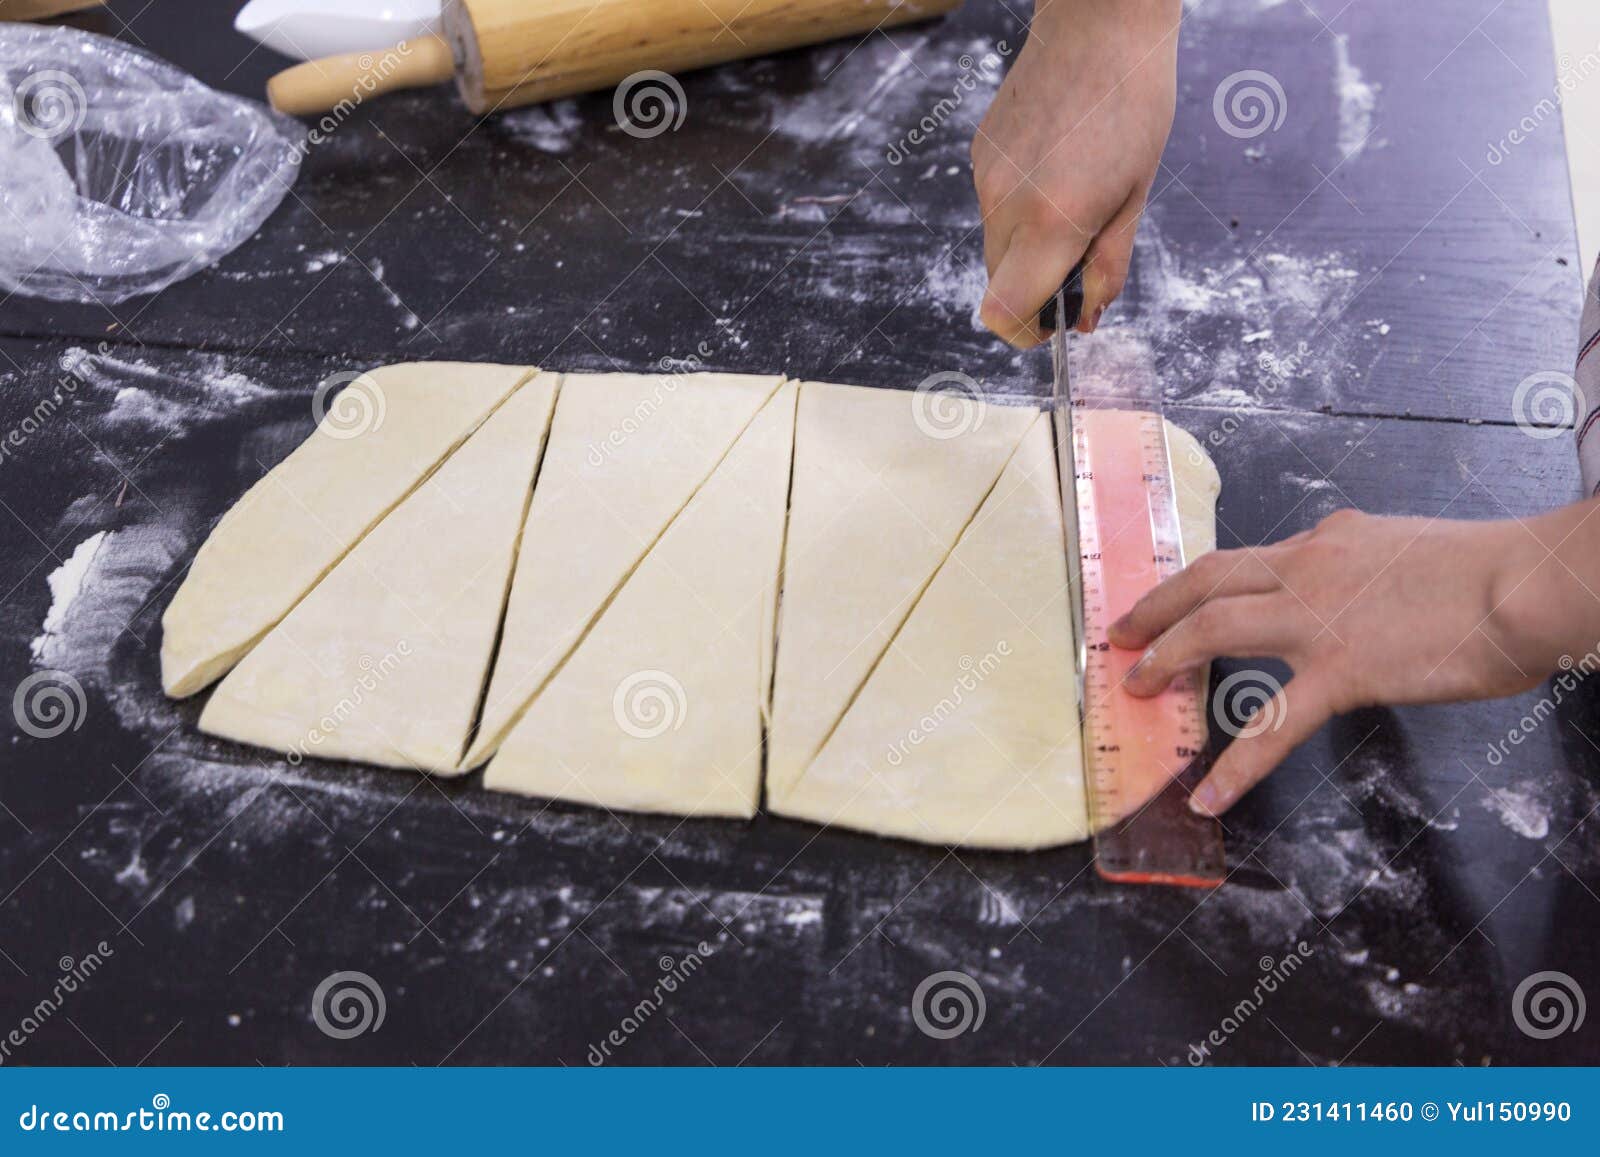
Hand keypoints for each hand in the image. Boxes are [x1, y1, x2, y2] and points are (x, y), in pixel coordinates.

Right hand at [973, 0, 1179, 346]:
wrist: (1099, 24)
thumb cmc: (1133, 103)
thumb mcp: (1136, 196)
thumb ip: (1108, 265)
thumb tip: (1089, 316)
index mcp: (1053, 221)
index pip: (1004, 312)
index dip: (1024, 333)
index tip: (1052, 324)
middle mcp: (1007, 205)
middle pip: (998, 285)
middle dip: (1033, 288)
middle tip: (1078, 258)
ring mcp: (986, 179)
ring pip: (996, 247)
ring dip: (1029, 246)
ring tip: (1073, 199)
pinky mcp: (978, 156)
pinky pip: (994, 207)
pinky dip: (1021, 209)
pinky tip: (1055, 168)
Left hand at [1107, 507, 1598, 815]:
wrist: (1525, 581)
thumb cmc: (1492, 569)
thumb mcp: (1410, 548)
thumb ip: (1369, 563)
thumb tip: (1358, 577)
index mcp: (1328, 542)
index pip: (1246, 558)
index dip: (1200, 581)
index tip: (1175, 598)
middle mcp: (1309, 569)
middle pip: (1207, 580)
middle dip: (1155, 606)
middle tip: (1121, 632)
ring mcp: (1317, 620)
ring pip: (1213, 630)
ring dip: (1165, 657)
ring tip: (1135, 686)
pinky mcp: (1342, 671)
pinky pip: (1272, 726)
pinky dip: (1235, 766)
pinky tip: (1208, 795)